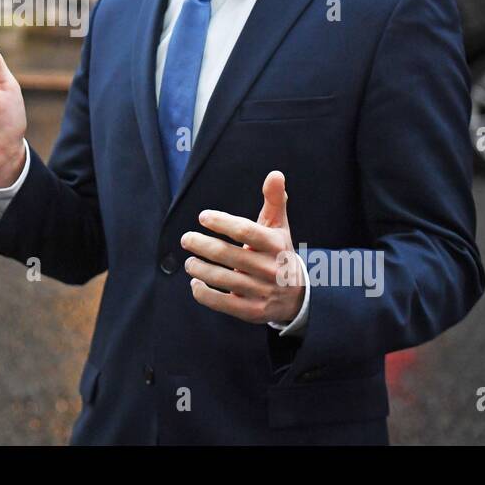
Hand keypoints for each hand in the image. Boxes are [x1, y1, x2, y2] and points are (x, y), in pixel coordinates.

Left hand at [179, 171, 303, 324]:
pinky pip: (221, 303)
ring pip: (222, 279)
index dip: (222, 222)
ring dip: (199, 268)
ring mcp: (261, 291)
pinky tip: (195, 283)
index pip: (246, 230)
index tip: (203, 216)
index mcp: (276, 245)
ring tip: (189, 262)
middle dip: (201, 245)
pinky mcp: (252, 311)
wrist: (297, 296)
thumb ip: (274, 200)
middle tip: (186, 238)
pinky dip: (203, 293)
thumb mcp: (280, 227)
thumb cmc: (279, 253)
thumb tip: (275, 174)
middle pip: (228, 255)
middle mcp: (270, 269)